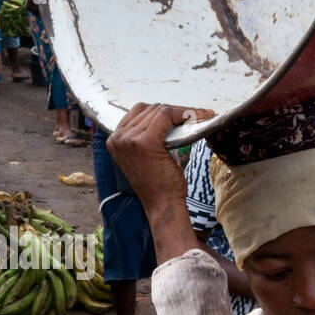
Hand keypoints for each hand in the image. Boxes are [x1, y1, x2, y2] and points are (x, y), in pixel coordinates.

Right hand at [108, 104, 213, 263]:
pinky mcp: (145, 141)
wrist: (162, 204)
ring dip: (181, 112)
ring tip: (198, 117)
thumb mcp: (144, 157)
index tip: (180, 114)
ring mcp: (129, 139)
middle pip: (149, 109)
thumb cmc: (158, 184)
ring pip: (159, 110)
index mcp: (114, 141)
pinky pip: (166, 115)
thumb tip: (164, 116)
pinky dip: (184, 113)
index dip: (160, 111)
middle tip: (195, 115)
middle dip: (172, 112)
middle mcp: (118, 138)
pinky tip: (199, 116)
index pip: (138, 112)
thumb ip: (144, 136)